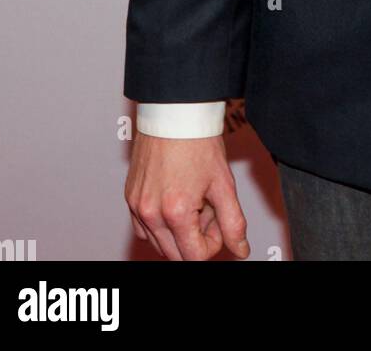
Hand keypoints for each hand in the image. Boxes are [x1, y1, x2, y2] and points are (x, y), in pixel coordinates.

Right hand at [125, 132, 249, 260]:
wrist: (175, 113)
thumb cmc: (198, 142)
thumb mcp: (223, 184)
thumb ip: (233, 222)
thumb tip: (241, 250)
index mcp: (176, 212)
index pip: (195, 256)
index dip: (214, 242)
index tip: (218, 219)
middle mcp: (151, 213)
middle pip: (176, 255)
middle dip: (196, 239)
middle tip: (207, 208)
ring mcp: (137, 206)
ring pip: (158, 244)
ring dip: (178, 233)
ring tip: (192, 201)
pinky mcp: (129, 197)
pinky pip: (143, 228)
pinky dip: (160, 225)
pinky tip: (174, 200)